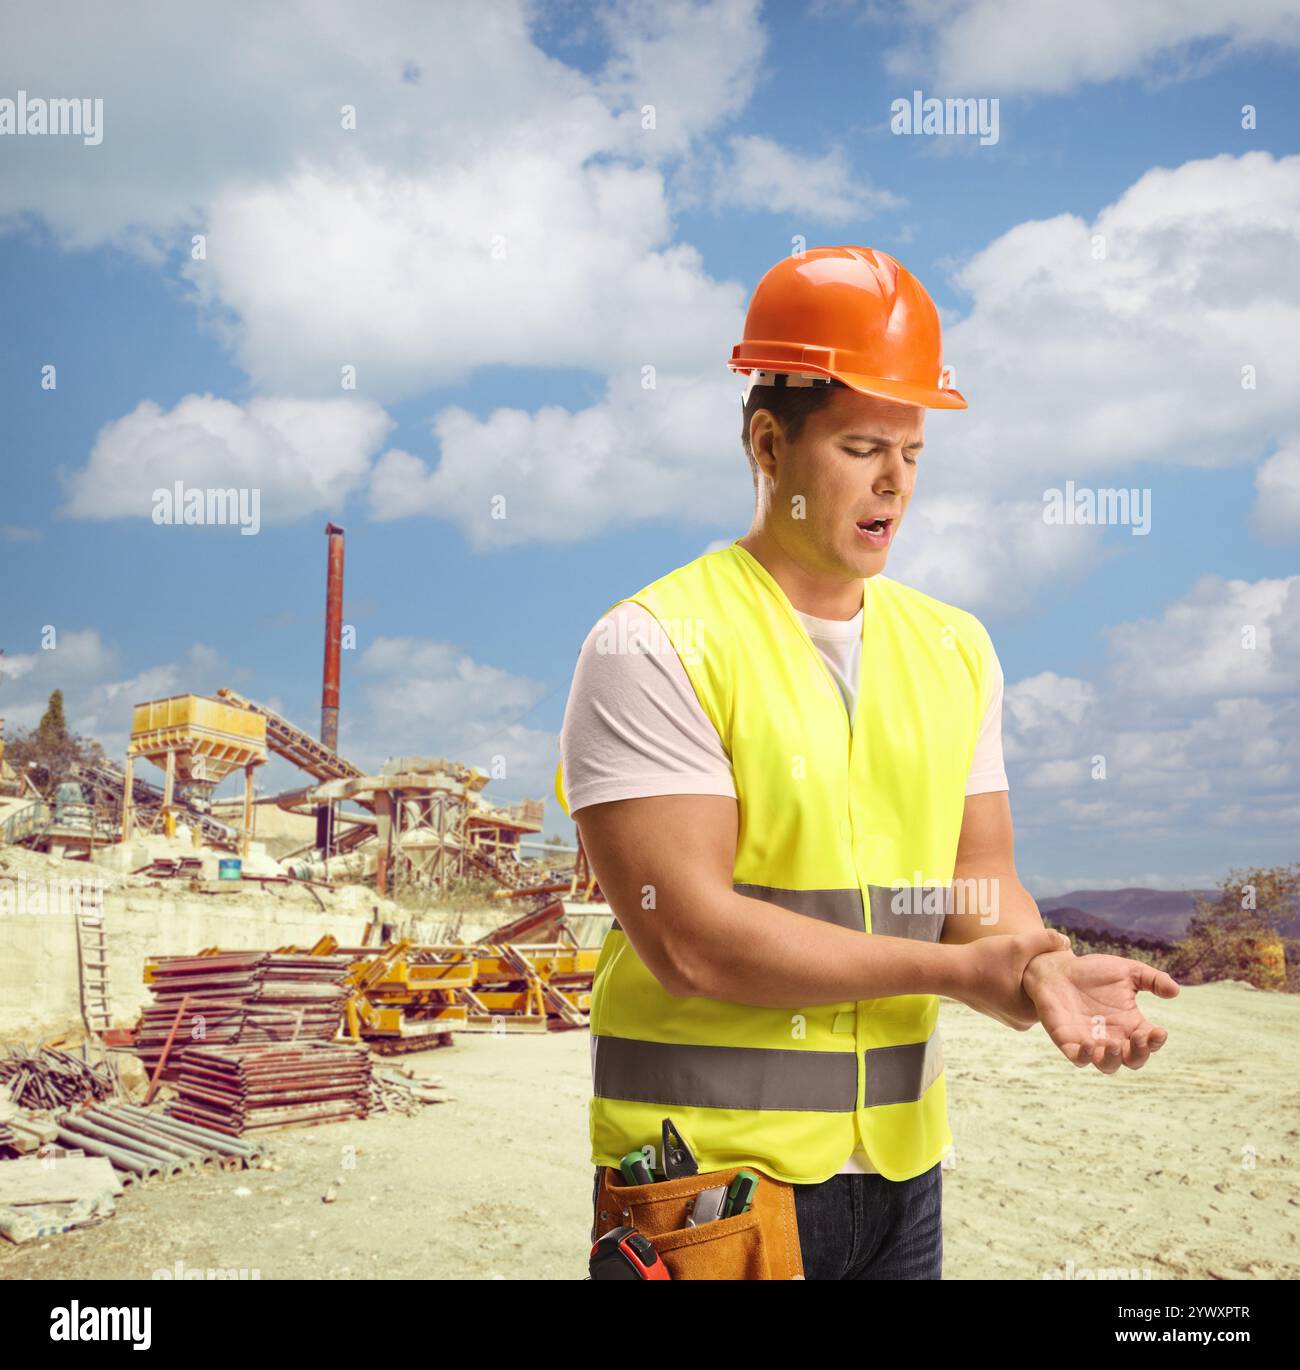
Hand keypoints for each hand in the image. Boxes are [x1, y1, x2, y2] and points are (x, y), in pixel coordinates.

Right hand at [956, 929, 1072, 1029]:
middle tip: (1039, 956)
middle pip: (1042, 995)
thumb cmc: (983, 961)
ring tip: (1022, 960)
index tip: (1053, 958)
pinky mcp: (996, 1011)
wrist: (948, 971)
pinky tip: (1008, 966)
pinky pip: (1014, 995)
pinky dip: (1014, 982)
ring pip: (1027, 994)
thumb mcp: (1018, 945)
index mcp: (1030, 1014)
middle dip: (1041, 976)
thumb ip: (1046, 940)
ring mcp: (1007, 1018)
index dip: (1055, 974)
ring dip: (1026, 978)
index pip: (1055, 994)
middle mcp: (1021, 1023)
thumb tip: (1066, 941)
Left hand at [1022, 947, 1178, 1071]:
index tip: (1159, 1031)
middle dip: (1139, 1053)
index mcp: (1130, 1024)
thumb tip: (1175, 990)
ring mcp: (1090, 1042)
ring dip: (1112, 1059)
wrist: (1056, 969)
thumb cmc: (1092, 972)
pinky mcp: (1068, 1041)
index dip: (1155, 1041)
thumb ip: (1151, 979)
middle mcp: (1113, 1037)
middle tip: (1139, 1037)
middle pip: (1132, 1060)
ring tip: (1113, 1044)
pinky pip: (1078, 1059)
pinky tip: (1088, 1044)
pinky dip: (1084, 1057)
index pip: (1149, 1042)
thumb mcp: (1126, 971)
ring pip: (1107, 1065)